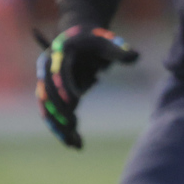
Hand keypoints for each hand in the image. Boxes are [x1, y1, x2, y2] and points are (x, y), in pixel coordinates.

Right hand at [34, 25, 137, 149]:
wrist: (78, 38)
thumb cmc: (94, 39)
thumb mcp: (106, 41)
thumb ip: (119, 50)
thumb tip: (135, 56)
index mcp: (59, 54)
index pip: (59, 73)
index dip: (65, 87)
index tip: (75, 102)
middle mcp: (48, 70)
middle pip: (49, 94)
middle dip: (60, 111)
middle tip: (73, 125)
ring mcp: (49, 84)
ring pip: (48, 109)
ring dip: (59, 127)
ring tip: (74, 145)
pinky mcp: (55, 96)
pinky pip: (55, 115)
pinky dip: (63, 130)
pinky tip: (76, 145)